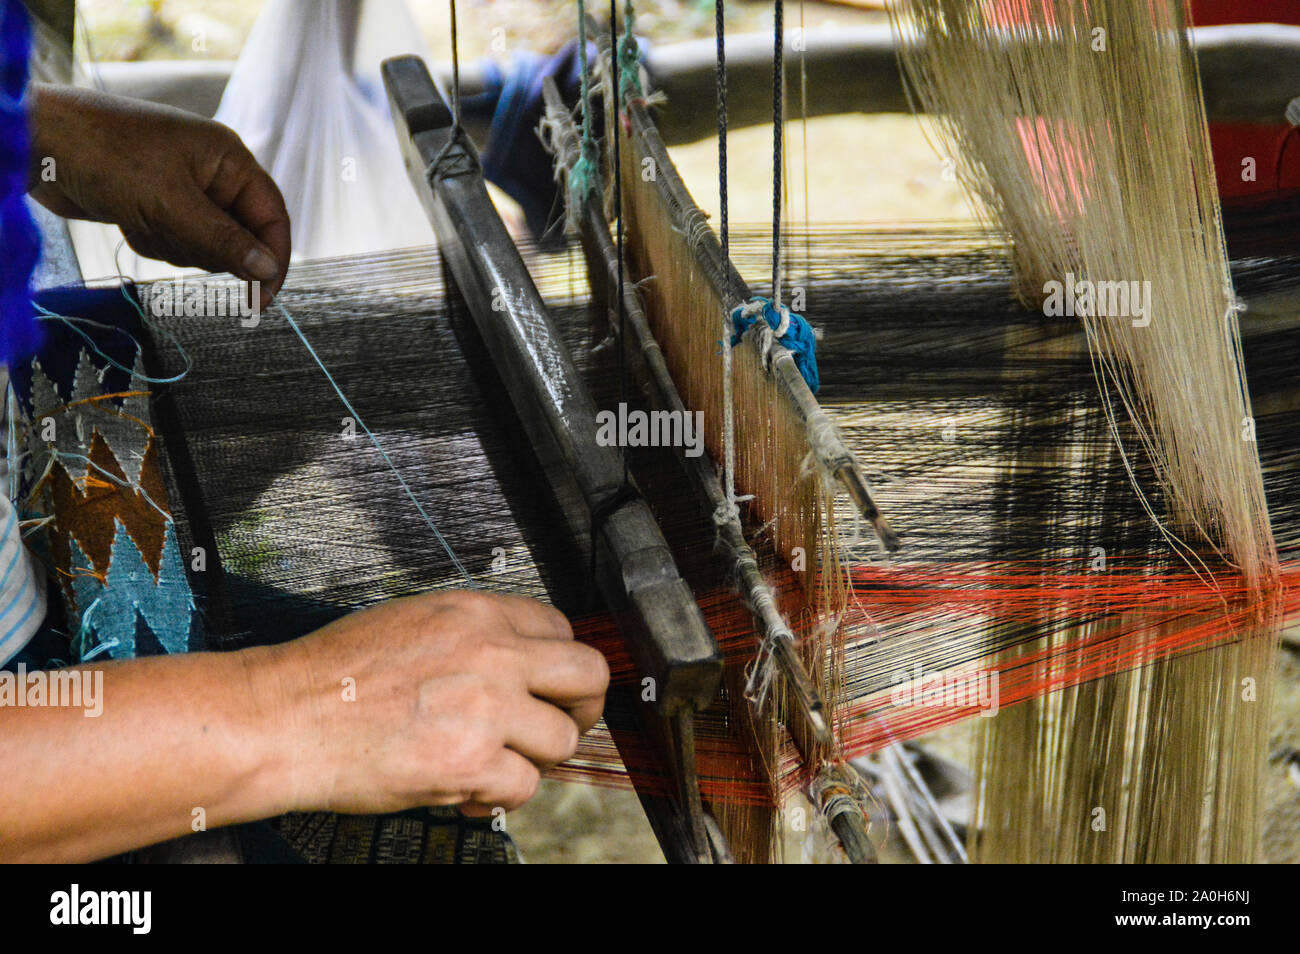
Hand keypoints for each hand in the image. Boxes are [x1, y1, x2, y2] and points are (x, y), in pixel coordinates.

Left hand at [27, 84, 289, 306]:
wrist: (38, 142)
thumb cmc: (106, 155)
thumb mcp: (172, 205)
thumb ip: (224, 242)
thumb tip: (268, 270)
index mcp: (229, 160)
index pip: (272, 216)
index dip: (273, 259)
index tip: (263, 300)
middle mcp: (213, 173)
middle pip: (240, 236)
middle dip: (208, 250)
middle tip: (173, 238)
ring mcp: (184, 189)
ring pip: (206, 245)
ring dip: (176, 247)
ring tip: (143, 221)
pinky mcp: (157, 204)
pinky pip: (176, 242)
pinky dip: (155, 242)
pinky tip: (129, 221)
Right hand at [271, 591, 608, 817]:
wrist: (285, 717)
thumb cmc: (332, 673)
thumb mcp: (412, 621)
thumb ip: (472, 635)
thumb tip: (514, 658)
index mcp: (475, 614)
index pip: (560, 628)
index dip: (560, 664)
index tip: (554, 685)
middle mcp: (491, 654)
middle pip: (588, 675)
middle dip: (585, 706)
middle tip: (564, 723)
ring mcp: (485, 709)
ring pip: (562, 739)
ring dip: (536, 758)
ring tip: (501, 763)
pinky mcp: (470, 762)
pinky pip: (524, 786)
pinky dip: (501, 797)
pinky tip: (472, 792)